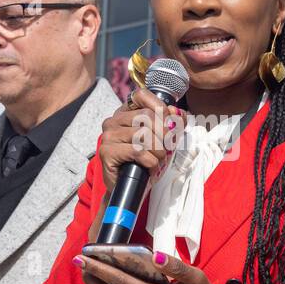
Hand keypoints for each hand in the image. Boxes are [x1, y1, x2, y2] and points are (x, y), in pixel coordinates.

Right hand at [88, 88, 183, 240]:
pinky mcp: (107, 153)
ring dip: (158, 151)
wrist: (130, 188)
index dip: (160, 107)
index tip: (169, 125)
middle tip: (166, 149)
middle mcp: (113, 120)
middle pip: (147, 116)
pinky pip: (138, 151)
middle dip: (163, 135)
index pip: (142, 95)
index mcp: (125, 112)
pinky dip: (150, 161)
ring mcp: (108, 136)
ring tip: (157, 160)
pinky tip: (149, 167)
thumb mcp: (162, 140)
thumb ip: (171, 123)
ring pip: (143, 134)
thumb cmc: (145, 162)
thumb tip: (177, 113)